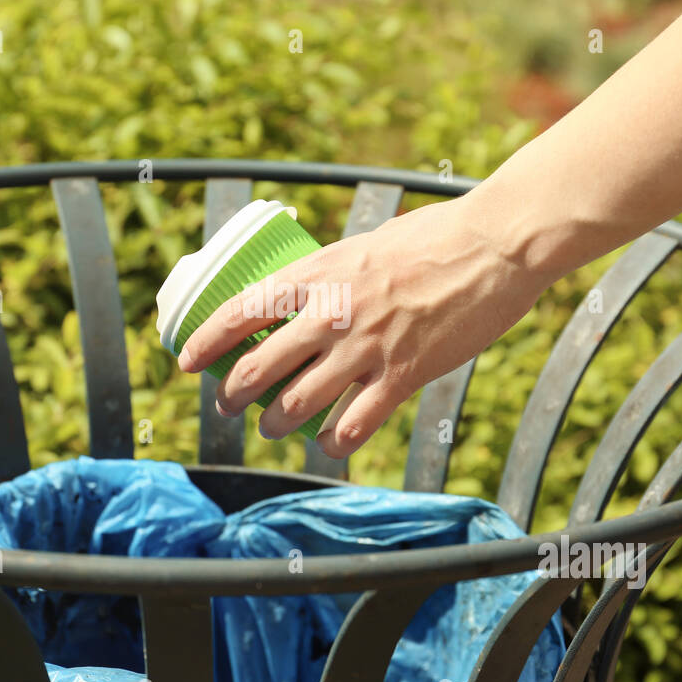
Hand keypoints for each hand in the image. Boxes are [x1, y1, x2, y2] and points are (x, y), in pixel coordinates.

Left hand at [176, 190, 548, 457]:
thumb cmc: (436, 236)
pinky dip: (336, 442)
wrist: (494, 246)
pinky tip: (331, 444)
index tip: (187, 361)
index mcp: (319, 272)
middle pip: (260, 367)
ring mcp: (366, 347)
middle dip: (232, 395)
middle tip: (227, 407)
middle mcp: (332, 312)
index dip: (206, 341)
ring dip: (276, 424)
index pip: (242, 310)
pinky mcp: (403, 375)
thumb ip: (337, 274)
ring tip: (272, 429)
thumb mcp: (368, 244)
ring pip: (298, 403)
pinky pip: (355, 425)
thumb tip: (315, 294)